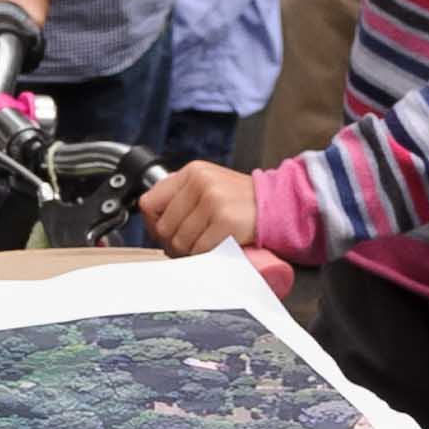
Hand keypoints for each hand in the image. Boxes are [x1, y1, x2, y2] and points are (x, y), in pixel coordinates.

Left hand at [139, 161, 258, 256]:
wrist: (279, 204)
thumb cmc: (242, 201)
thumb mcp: (209, 186)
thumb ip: (182, 197)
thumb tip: (154, 223)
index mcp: (191, 172)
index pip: (149, 203)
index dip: (154, 225)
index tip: (165, 233)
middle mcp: (200, 182)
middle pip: (164, 228)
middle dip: (173, 244)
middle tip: (191, 245)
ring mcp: (213, 200)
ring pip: (180, 242)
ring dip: (191, 252)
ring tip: (206, 246)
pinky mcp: (226, 220)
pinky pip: (201, 249)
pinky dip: (207, 255)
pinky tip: (218, 248)